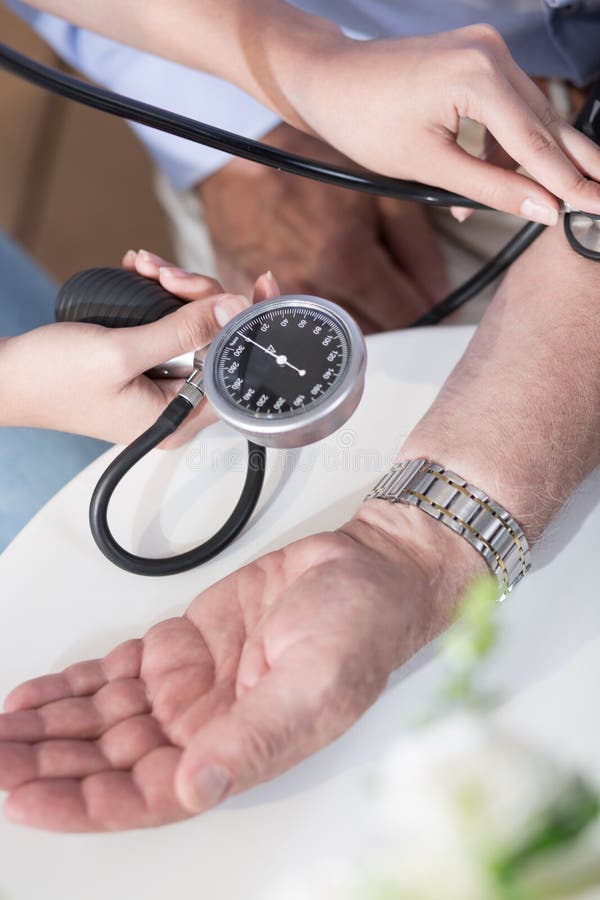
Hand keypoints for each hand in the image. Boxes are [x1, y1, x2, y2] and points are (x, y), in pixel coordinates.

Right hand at [0, 251, 278, 445]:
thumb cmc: (50, 378)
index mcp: (179, 418)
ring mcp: (163, 385)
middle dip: (201, 298)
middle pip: (219, 343)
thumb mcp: (121, 352)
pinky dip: (160, 296)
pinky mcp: (147, 365)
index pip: (238, 371)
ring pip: (196, 328)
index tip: (260, 285)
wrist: (5, 377)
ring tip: (147, 267)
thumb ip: (182, 332)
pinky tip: (141, 273)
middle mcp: (177, 406)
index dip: (251, 324)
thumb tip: (232, 309)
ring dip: (178, 291)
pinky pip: (170, 327)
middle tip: (169, 275)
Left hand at [0, 502, 482, 831]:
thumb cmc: (358, 627)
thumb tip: (195, 789)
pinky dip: (73, 685)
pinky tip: (37, 695)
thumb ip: (252, 738)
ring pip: (103, 719)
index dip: (80, 801)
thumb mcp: (311, 684)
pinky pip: (115, 674)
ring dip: (50, 726)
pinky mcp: (182, 645)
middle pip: (108, 760)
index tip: (23, 793)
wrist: (366, 567)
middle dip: (46, 761)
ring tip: (0, 728)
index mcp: (233, 750)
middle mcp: (204, 726)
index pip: (142, 795)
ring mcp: (189, 685)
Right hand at [200, 123, 447, 332]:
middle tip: (391, 284)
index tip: (425, 297)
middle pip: (375, 330)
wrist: (242, 159)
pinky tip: (318, 282)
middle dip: (389, 313)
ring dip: (355, 314)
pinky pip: (299, 324)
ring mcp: (282, 299)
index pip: (406, 316)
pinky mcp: (257, 302)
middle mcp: (314, 287)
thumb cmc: (310, 166)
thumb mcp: (379, 193)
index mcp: (347, 262)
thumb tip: (440, 291)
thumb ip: (419, 248)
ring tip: (353, 278)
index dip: (424, 307)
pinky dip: (315, 314)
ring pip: (338, 332)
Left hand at [289, 25, 599, 222]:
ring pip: (528, 118)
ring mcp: (485, 51)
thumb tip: (542, 209)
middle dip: (577, 165)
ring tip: (559, 200)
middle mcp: (491, 53)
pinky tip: (494, 183)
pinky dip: (504, 147)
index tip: (597, 208)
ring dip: (534, 163)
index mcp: (478, 76)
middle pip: (546, 123)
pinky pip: (505, 109)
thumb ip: (489, 189)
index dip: (571, 183)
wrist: (327, 79)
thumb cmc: (363, 121)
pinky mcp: (476, 60)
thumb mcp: (428, 167)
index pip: (537, 143)